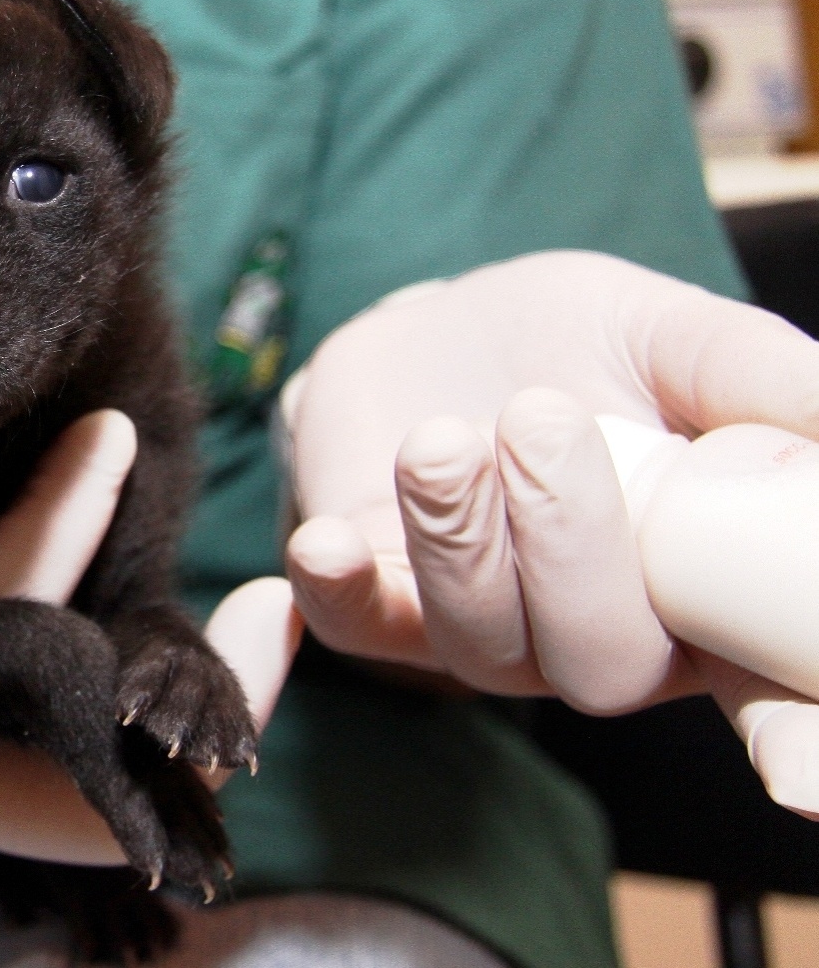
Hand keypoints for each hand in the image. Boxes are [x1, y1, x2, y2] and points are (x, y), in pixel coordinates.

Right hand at [0, 312, 301, 861]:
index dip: (56, 528)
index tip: (117, 435)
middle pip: (77, 762)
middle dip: (180, 694)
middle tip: (275, 605)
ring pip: (82, 777)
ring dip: (169, 705)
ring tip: (262, 620)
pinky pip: (52, 753)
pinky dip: (117, 705)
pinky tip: (169, 640)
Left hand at [279, 251, 818, 818]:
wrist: (436, 326)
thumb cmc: (580, 346)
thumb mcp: (678, 339)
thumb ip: (761, 381)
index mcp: (706, 596)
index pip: (771, 693)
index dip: (793, 736)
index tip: (800, 774)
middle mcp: (604, 641)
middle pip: (603, 664)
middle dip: (572, 545)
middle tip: (541, 423)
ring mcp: (486, 636)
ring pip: (483, 642)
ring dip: (460, 538)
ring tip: (445, 438)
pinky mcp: (376, 610)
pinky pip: (355, 625)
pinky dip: (338, 590)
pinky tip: (329, 542)